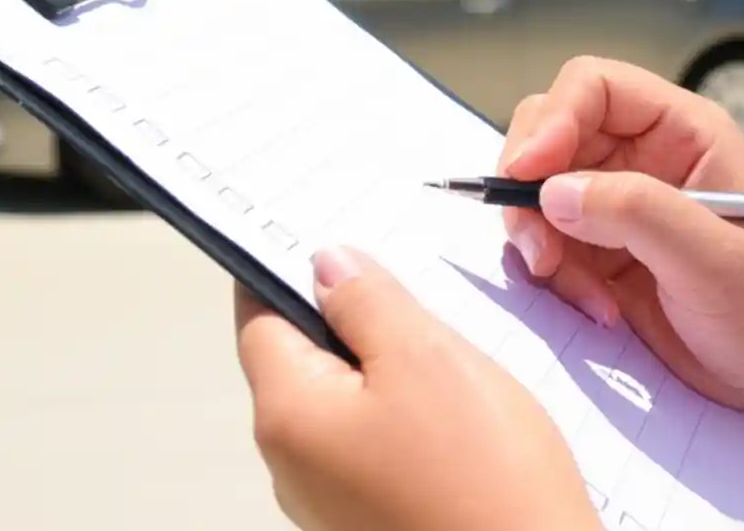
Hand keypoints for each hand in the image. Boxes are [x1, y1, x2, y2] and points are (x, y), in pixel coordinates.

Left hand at [234, 247, 600, 530]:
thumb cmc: (485, 489)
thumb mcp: (427, 360)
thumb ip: (367, 300)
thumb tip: (329, 265)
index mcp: (289, 415)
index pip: (258, 316)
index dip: (289, 267)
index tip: (325, 240)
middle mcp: (294, 464)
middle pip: (302, 357)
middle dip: (351, 319)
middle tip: (413, 297)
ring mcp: (331, 498)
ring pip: (344, 400)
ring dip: (386, 369)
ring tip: (448, 363)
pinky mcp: (371, 516)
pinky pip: (374, 442)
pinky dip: (405, 415)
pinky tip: (456, 415)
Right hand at [500, 56, 743, 429]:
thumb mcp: (710, 257)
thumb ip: (635, 212)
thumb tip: (552, 192)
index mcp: (680, 132)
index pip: (593, 88)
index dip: (553, 120)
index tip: (527, 172)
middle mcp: (639, 157)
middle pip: (548, 134)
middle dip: (530, 188)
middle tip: (540, 249)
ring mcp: (613, 204)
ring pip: (535, 193)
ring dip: (540, 242)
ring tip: (585, 293)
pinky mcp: (595, 250)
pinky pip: (542, 242)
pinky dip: (552, 276)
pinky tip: (598, 308)